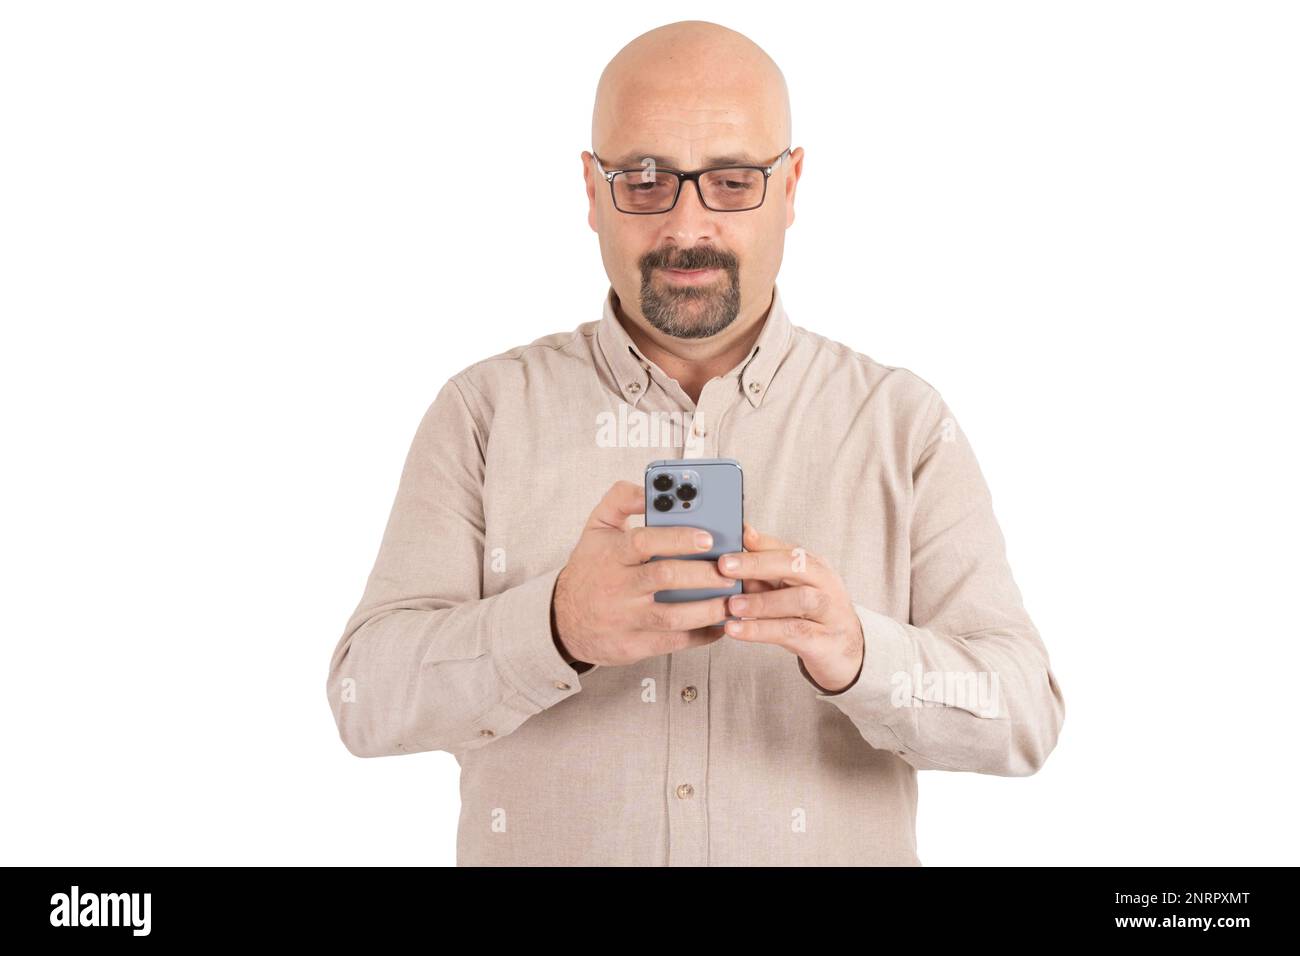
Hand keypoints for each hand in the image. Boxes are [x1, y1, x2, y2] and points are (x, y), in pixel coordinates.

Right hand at [552, 480, 735, 666]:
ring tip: (732, 599)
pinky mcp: (633, 645)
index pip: (645, 541)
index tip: (708, 537)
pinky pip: (673, 642)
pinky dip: (701, 635)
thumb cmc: (589, 569)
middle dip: (705, 574)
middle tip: (730, 570)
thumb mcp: (596, 528)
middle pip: (666, 578)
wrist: (563, 619)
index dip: (678, 538)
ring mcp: (625, 618)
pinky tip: (719, 625)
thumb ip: (621, 499)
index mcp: (611, 554)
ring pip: (674, 615)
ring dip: (709, 608)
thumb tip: (649, 487)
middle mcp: (617, 586)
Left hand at [717, 522, 864, 692]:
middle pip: (796, 564)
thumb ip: (762, 577)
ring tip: (731, 605)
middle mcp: (826, 583)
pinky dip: (762, 630)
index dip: (757, 542)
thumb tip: (725, 562)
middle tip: (724, 566)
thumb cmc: (809, 618)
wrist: (847, 655)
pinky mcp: (825, 642)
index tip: (729, 537)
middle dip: (757, 563)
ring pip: (799, 600)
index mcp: (814, 565)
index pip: (785, 547)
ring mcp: (830, 613)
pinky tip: (737, 630)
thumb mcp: (787, 592)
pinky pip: (793, 633)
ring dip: (761, 601)